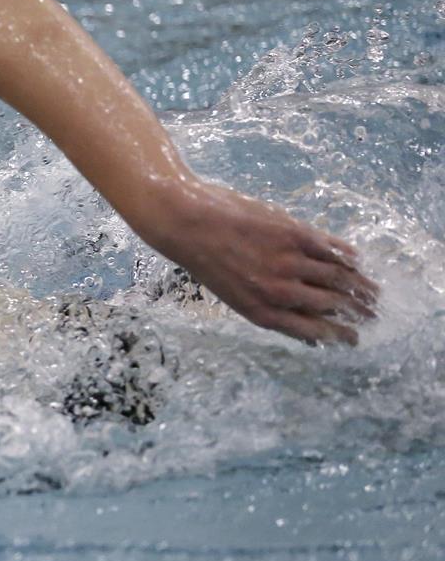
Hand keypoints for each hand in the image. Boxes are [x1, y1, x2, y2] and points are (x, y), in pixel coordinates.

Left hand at [140, 179, 378, 344]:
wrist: (187, 222)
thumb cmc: (208, 261)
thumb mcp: (235, 297)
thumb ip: (271, 310)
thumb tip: (307, 331)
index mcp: (262, 312)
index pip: (315, 331)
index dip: (340, 335)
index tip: (356, 337)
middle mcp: (279, 291)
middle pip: (334, 305)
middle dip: (358, 311)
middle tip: (373, 312)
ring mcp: (288, 262)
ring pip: (338, 277)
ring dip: (360, 285)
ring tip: (372, 290)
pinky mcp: (294, 234)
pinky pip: (331, 249)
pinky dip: (347, 256)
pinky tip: (356, 260)